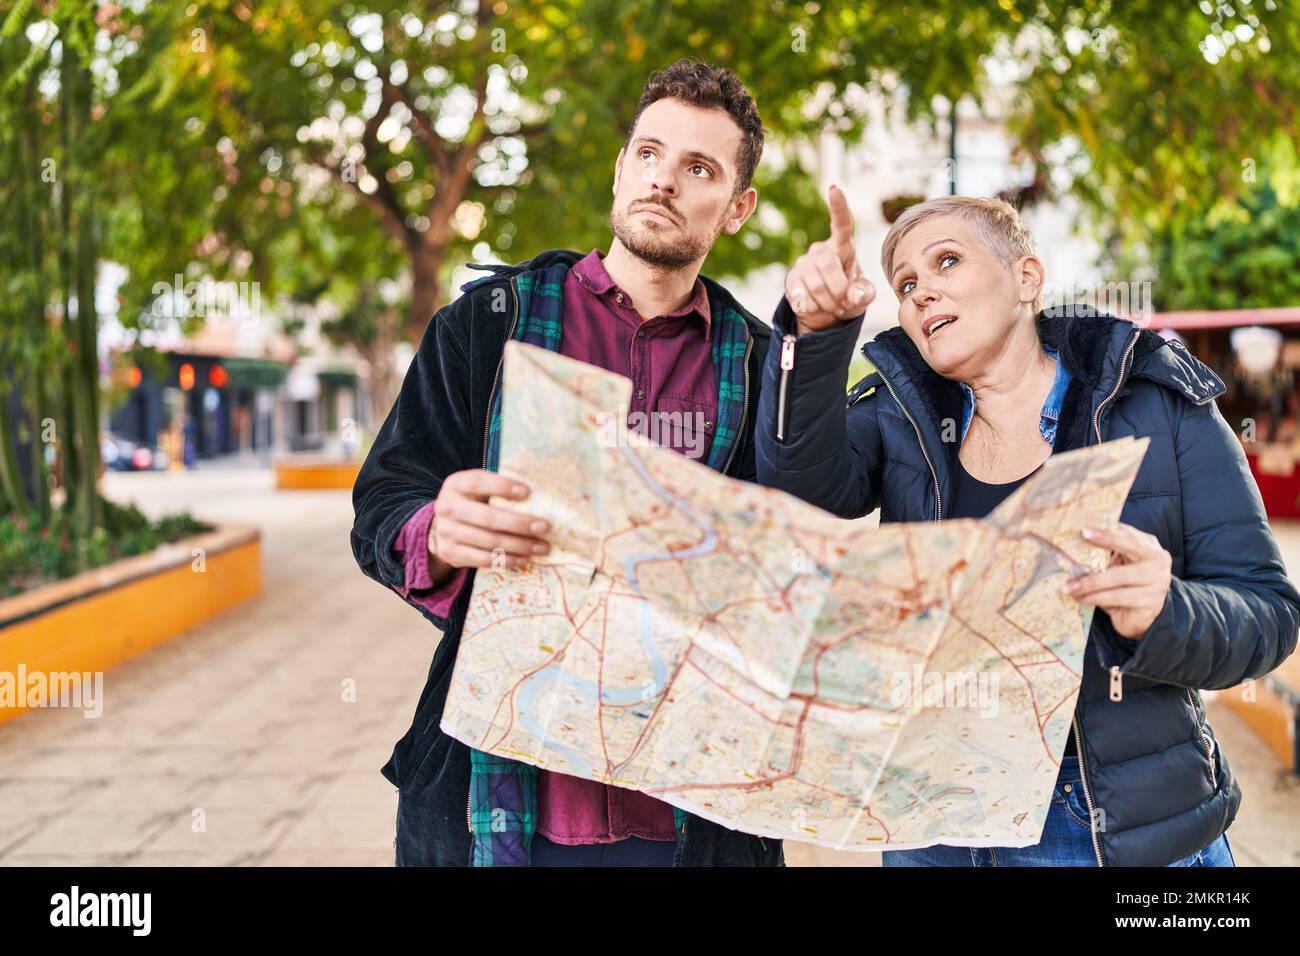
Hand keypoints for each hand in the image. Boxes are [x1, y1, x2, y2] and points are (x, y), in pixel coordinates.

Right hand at [430, 469, 550, 574]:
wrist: (441, 528)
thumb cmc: (472, 503)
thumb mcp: (477, 490)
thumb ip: (498, 489)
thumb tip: (539, 495)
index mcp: (456, 484)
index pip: (478, 482)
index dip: (502, 486)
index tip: (527, 492)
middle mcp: (447, 507)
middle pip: (488, 517)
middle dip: (519, 523)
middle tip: (545, 527)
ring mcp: (447, 532)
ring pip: (489, 541)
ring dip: (520, 545)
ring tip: (542, 547)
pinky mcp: (451, 553)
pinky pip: (483, 559)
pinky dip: (507, 560)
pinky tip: (525, 558)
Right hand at [785, 184, 874, 334]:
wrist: (827, 313)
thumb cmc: (850, 296)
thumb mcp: (863, 295)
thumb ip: (864, 293)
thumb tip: (853, 294)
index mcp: (842, 247)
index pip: (842, 224)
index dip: (839, 207)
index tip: (834, 189)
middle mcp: (820, 251)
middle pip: (826, 265)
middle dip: (838, 290)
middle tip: (844, 304)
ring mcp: (803, 265)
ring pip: (814, 286)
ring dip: (828, 304)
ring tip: (834, 306)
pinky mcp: (791, 282)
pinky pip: (802, 298)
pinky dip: (815, 310)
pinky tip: (818, 307)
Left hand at [1063, 523, 1172, 639]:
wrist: (1141, 616)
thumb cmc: (1124, 584)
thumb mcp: (1117, 565)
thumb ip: (1105, 552)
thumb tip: (1072, 542)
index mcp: (1148, 545)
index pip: (1127, 533)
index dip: (1106, 531)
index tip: (1084, 530)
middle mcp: (1158, 560)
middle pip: (1130, 547)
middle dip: (1105, 541)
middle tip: (1080, 540)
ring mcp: (1158, 581)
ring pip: (1119, 577)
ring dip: (1090, 582)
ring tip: (1068, 586)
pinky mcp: (1151, 602)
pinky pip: (1118, 597)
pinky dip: (1096, 597)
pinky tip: (1081, 598)